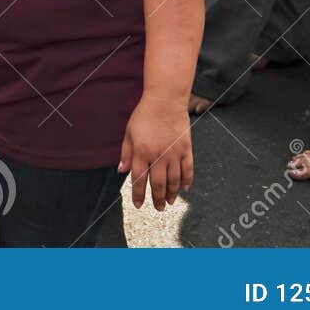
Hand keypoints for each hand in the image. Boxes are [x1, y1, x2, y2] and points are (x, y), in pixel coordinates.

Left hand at [118, 94, 192, 209]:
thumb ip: (126, 153)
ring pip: (174, 181)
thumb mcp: (129, 132)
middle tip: (158, 208)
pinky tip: (184, 189)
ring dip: (172, 194)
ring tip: (169, 202)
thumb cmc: (144, 115)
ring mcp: (174, 154)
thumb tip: (122, 171)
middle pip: (158, 184)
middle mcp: (158, 156)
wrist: (165, 101)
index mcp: (141, 152)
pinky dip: (186, 181)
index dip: (138, 194)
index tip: (138, 205)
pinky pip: (188, 170)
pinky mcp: (186, 150)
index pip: (139, 179)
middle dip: (157, 199)